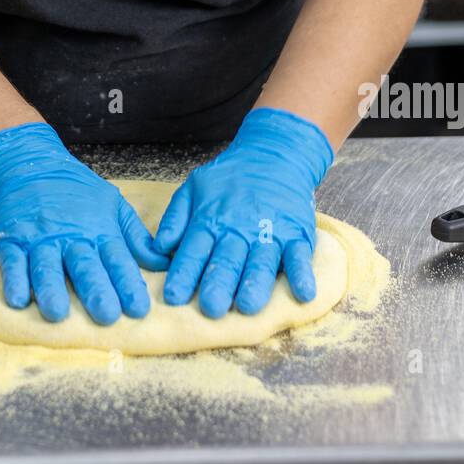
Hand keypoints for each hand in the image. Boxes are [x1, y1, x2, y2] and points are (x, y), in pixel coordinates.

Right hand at [0, 121, 168, 323]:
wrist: (31, 164)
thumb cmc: (76, 189)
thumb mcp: (113, 204)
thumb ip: (135, 237)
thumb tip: (163, 262)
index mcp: (98, 229)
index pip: (117, 259)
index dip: (128, 283)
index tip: (139, 309)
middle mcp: (70, 235)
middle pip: (84, 265)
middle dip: (95, 290)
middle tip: (106, 315)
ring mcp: (39, 237)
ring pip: (46, 265)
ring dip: (51, 289)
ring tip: (58, 312)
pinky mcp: (11, 239)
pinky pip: (12, 261)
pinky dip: (14, 280)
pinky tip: (18, 299)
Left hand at [154, 107, 334, 317]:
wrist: (275, 154)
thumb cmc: (230, 178)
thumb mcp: (194, 187)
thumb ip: (175, 218)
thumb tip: (160, 248)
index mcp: (211, 219)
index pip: (194, 250)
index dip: (183, 273)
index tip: (173, 297)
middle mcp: (239, 228)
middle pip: (227, 260)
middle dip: (218, 284)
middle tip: (210, 308)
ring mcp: (270, 231)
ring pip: (261, 262)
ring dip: (255, 284)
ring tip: (247, 306)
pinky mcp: (296, 233)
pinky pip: (299, 256)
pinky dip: (302, 274)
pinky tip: (303, 293)